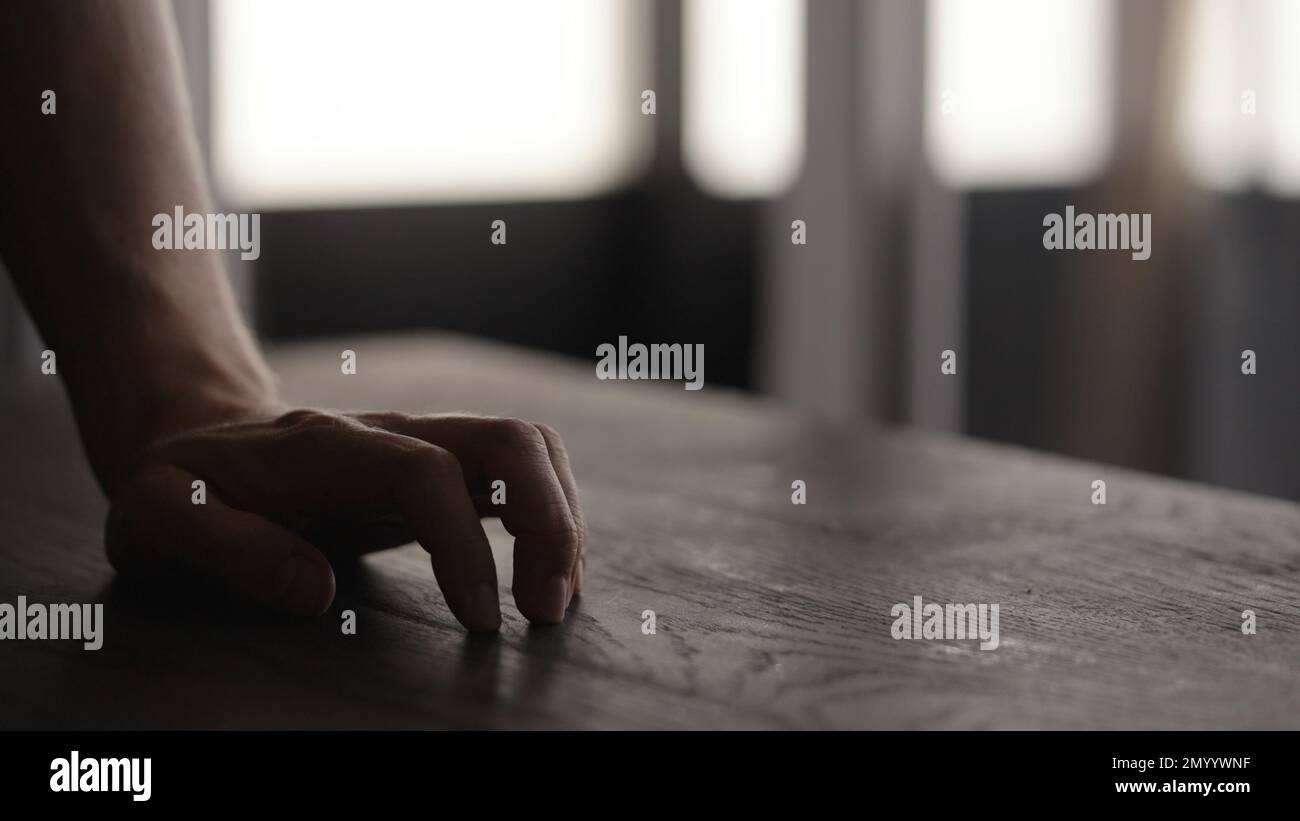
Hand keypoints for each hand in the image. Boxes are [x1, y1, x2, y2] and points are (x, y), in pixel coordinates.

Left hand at [105, 408, 586, 631]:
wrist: (201, 436)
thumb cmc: (184, 487)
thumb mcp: (160, 517)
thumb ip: (225, 549)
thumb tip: (313, 593)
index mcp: (327, 446)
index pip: (426, 473)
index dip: (465, 545)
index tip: (479, 621)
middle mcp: (391, 432)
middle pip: (509, 440)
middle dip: (549, 523)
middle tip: (544, 611)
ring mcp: (424, 441)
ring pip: (529, 447)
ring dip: (561, 520)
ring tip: (553, 599)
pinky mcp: (442, 462)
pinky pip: (521, 468)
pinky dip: (551, 517)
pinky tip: (545, 574)